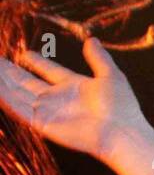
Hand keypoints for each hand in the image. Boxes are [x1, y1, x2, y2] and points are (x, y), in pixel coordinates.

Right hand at [0, 38, 148, 161]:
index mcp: (74, 86)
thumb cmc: (121, 107)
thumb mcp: (111, 76)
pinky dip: (6, 98)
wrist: (121, 133)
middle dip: (10, 72)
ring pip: (19, 94)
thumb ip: (99, 59)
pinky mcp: (42, 124)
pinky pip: (19, 109)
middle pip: (28, 82)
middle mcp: (58, 99)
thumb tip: (92, 40)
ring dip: (3, 82)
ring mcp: (49, 112)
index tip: (23, 54)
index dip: (37, 63)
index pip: (50, 71)